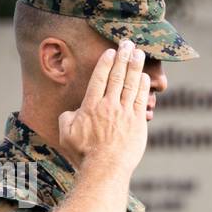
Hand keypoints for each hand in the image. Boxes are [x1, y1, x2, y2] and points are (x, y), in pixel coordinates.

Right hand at [58, 38, 150, 176]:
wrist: (105, 168)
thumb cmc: (83, 154)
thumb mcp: (66, 133)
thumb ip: (67, 117)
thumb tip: (72, 112)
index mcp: (90, 106)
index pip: (99, 78)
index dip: (106, 63)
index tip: (110, 52)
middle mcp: (108, 105)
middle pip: (116, 75)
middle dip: (122, 57)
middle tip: (127, 42)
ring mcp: (124, 113)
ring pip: (130, 84)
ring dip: (135, 66)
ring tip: (138, 52)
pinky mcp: (137, 122)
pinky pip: (140, 99)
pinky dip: (143, 86)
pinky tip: (144, 76)